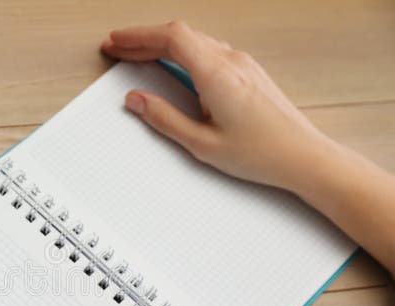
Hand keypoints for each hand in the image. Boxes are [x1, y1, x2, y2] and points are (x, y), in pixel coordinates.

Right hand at [101, 21, 337, 191]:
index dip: (138, 36)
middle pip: (180, 34)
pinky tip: (172, 65)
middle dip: (144, 39)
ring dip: (163, 45)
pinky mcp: (248, 71)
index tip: (116, 42)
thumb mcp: (202, 143)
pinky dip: (182, 52)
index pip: (171, 38)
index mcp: (217, 74)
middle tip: (118, 47)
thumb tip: (137, 100)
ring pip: (195, 40)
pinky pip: (208, 50)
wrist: (303, 156)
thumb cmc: (262, 153)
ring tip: (139, 56)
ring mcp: (242, 64)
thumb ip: (165, 119)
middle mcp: (231, 61)